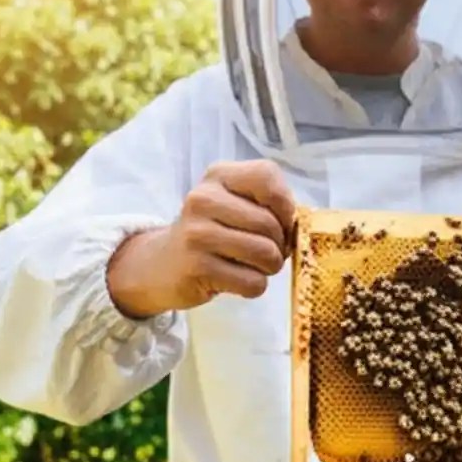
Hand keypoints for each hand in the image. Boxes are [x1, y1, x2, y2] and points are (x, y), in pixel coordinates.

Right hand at [107, 160, 296, 317]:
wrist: (162, 264)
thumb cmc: (212, 232)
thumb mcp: (234, 204)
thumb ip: (267, 204)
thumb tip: (299, 226)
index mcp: (219, 175)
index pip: (267, 177)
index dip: (285, 205)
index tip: (280, 222)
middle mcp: (203, 199)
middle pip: (270, 224)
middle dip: (280, 245)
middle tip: (268, 252)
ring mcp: (197, 233)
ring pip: (265, 254)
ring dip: (269, 267)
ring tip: (254, 266)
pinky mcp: (196, 267)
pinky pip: (252, 282)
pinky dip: (254, 286)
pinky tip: (236, 279)